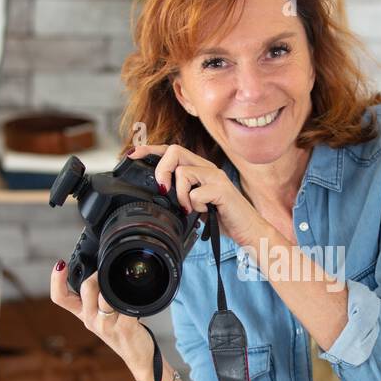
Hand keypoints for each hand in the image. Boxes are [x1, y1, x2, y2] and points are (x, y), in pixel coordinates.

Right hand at [49, 260, 156, 379]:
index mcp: (83, 313)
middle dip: (96, 274)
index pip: (60, 297)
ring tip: (124, 282)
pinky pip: (125, 307)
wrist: (137, 356)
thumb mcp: (102, 314)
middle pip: (86, 289)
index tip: (60, 264)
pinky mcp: (124, 328)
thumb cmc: (121, 330)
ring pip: (104, 296)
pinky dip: (132, 298)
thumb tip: (101, 269)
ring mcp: (106, 325)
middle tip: (108, 271)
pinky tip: (138, 295)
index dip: (56, 280)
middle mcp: (90, 319)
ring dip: (113, 284)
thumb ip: (98, 295)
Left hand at [126, 143, 269, 249]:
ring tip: (189, 208)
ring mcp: (216, 177)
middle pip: (174, 150)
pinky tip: (204, 212)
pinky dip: (195, 206)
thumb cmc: (223, 217)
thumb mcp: (196, 204)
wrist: (248, 230)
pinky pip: (197, 193)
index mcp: (200, 169)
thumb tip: (160, 192)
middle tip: (164, 190)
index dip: (150, 149)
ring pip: (183, 172)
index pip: (171, 150)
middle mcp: (208, 168)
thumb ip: (182, 194)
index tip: (132, 154)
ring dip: (180, 195)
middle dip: (161, 170)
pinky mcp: (222, 190)